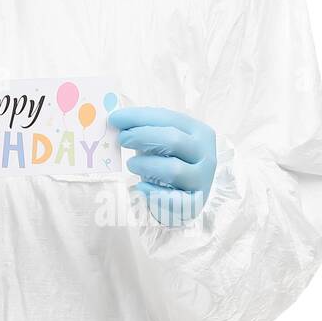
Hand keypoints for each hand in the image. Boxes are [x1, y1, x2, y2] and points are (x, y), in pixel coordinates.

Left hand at [108, 106, 216, 226]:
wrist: (183, 196)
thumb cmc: (167, 160)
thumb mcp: (159, 141)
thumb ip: (143, 129)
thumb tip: (116, 119)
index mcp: (198, 132)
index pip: (169, 118)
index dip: (140, 117)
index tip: (115, 118)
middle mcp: (205, 154)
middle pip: (173, 140)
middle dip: (143, 137)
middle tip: (122, 139)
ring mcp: (202, 180)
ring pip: (173, 169)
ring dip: (146, 165)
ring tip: (131, 164)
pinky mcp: (195, 203)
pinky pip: (173, 199)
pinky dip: (153, 192)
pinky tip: (140, 187)